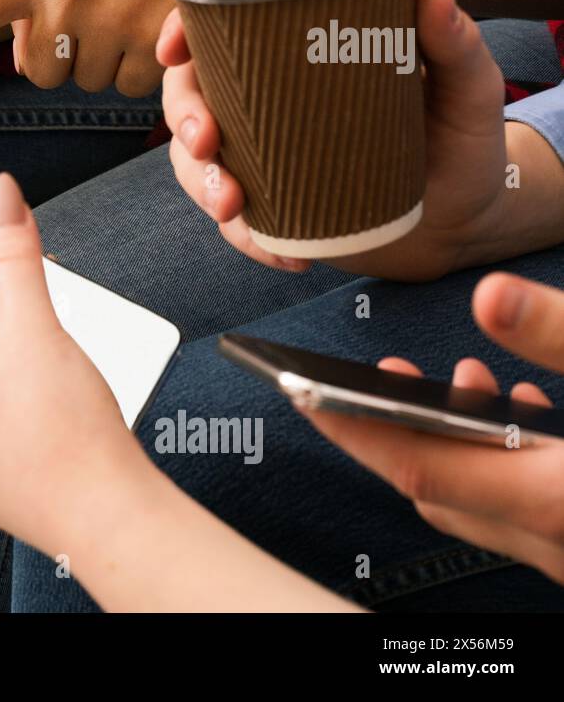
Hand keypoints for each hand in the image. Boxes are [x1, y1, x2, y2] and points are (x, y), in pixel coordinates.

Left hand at [0, 0, 246, 97]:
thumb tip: (30, 56)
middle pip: (37, 70)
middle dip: (63, 56)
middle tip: (99, 12)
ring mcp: (105, 20)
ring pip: (87, 81)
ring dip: (108, 58)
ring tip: (136, 7)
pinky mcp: (148, 43)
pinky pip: (129, 86)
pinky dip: (144, 67)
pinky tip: (159, 24)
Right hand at [161, 0, 519, 279]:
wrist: (458, 220)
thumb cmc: (460, 143)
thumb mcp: (467, 91)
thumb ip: (454, 46)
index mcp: (299, 48)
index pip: (222, 26)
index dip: (182, 30)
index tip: (174, 49)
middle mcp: (267, 97)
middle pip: (190, 92)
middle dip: (184, 118)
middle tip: (207, 142)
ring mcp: (260, 151)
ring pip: (193, 160)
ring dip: (202, 184)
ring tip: (234, 210)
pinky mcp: (266, 201)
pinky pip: (230, 219)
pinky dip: (245, 239)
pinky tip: (286, 258)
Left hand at [306, 272, 563, 584]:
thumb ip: (560, 337)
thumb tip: (488, 295)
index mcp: (554, 502)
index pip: (419, 469)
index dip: (353, 429)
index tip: (300, 393)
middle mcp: (554, 542)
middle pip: (438, 490)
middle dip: (401, 426)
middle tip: (384, 369)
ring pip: (480, 504)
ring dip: (458, 440)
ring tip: (468, 374)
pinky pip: (519, 511)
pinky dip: (503, 462)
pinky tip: (526, 408)